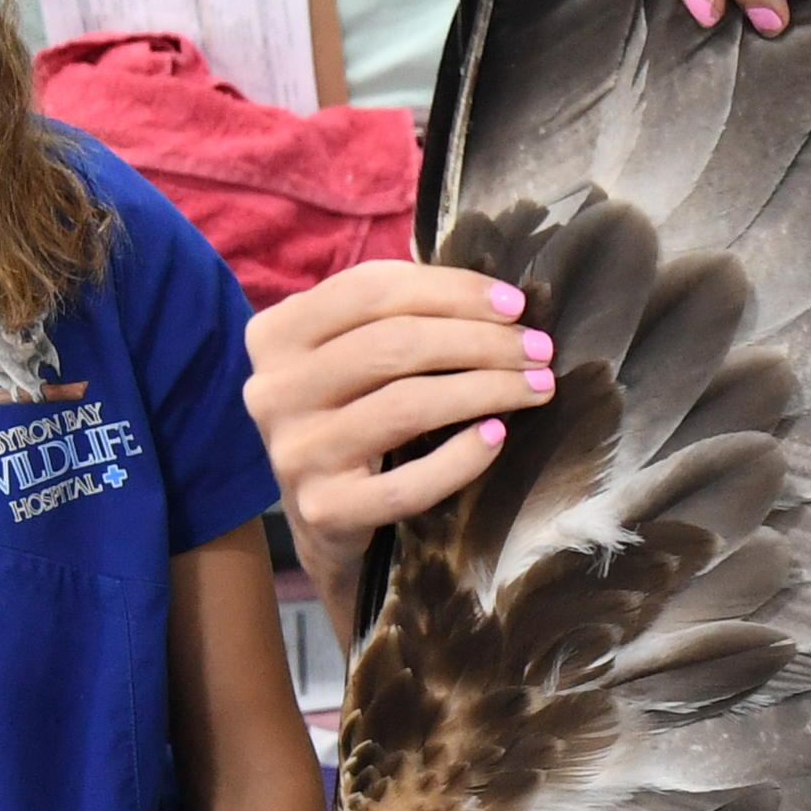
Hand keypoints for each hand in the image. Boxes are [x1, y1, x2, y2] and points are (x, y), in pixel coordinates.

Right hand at [243, 258, 552, 626]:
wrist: (323, 521)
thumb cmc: (354, 417)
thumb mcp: (349, 356)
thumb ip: (396, 315)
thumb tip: (497, 295)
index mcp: (275, 333)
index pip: (371, 289)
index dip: (452, 290)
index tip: (515, 303)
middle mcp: (272, 390)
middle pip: (394, 345)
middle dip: (482, 341)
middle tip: (539, 351)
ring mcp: (295, 453)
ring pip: (406, 406)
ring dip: (487, 390)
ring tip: (537, 387)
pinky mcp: (325, 511)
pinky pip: (409, 483)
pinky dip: (462, 457)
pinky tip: (496, 437)